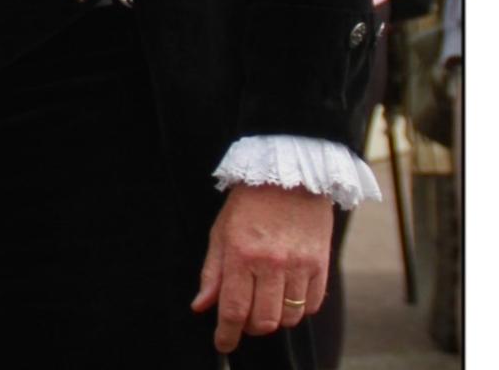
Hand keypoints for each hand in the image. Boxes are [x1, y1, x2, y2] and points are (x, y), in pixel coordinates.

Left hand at [191, 183, 333, 351]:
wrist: (289, 177)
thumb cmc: (248, 205)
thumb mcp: (220, 233)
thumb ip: (212, 273)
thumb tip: (201, 306)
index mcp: (241, 255)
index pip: (233, 309)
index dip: (226, 334)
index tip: (222, 345)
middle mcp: (272, 264)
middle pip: (263, 321)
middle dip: (249, 327)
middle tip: (243, 318)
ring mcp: (300, 266)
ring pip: (288, 317)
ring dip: (274, 319)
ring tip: (264, 303)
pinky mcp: (321, 265)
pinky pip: (312, 305)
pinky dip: (298, 310)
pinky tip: (287, 295)